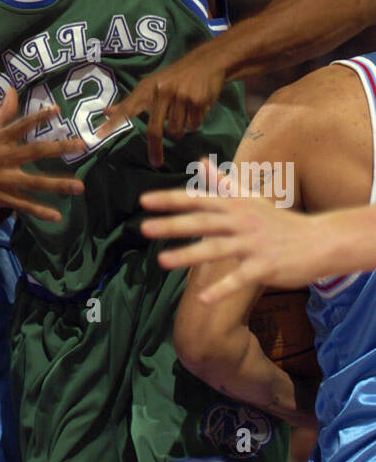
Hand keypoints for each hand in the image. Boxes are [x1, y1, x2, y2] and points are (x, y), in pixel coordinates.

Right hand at [0, 87, 81, 228]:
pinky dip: (39, 211)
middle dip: (60, 148)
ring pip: (34, 182)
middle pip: (35, 151)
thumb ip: (2, 111)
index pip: (21, 124)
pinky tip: (57, 216)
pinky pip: (23, 205)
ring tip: (80, 187)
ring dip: (58, 185)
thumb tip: (12, 90)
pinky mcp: (0, 198)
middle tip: (83, 146)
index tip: (58, 110)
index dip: (38, 116)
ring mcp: (2, 179)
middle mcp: (2, 157)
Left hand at [97, 45, 227, 167]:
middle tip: (156, 163)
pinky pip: (193, 125)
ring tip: (184, 115)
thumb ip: (130, 102)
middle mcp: (161, 91)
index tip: (98, 136)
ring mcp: (180, 96)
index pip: (126, 108)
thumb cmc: (174, 77)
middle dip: (155, 149)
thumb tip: (106, 111)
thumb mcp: (150, 85)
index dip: (113, 123)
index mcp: (147, 88)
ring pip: (176, 130)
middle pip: (154, 130)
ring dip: (180, 130)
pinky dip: (194, 122)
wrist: (207, 62)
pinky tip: (196, 109)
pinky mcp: (197, 100)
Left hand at [140, 182, 321, 300]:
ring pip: (216, 249)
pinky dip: (221, 289)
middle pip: (202, 222)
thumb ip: (223, 183)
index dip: (170, 199)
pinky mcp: (264, 267)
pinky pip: (239, 279)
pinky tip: (202, 299)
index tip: (144, 201)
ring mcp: (253, 244)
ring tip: (162, 261)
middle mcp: (241, 221)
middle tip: (143, 229)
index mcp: (235, 205)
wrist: (319, 241)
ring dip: (188, 255)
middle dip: (172, 225)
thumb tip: (200, 162)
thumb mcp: (250, 198)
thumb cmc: (280, 221)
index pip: (197, 199)